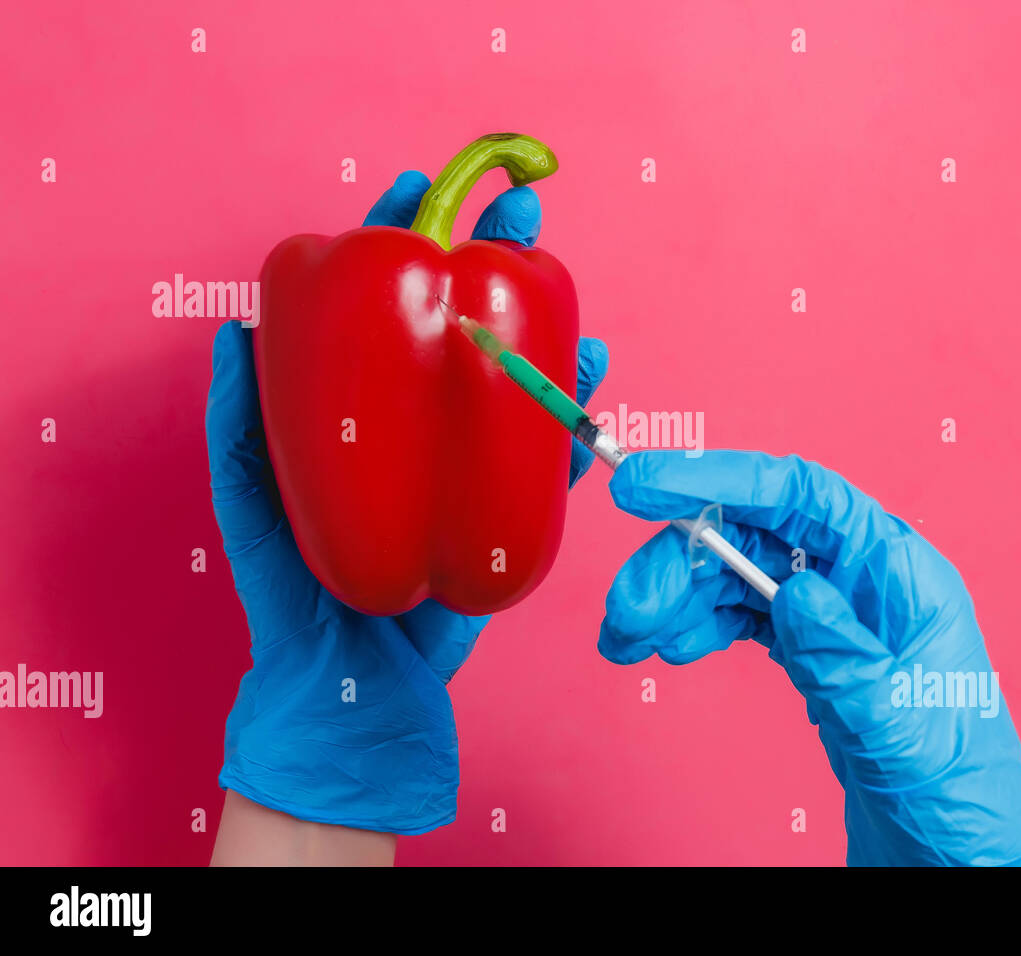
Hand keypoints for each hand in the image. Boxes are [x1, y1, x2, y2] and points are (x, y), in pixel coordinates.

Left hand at [207, 173, 606, 832]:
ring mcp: (459, 468)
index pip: (375, 304)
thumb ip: (242, 426)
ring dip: (545, 329)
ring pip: (510, 379)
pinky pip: (541, 456)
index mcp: (356, 413)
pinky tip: (586, 385)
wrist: (353, 693)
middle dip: (493, 259)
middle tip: (522, 215)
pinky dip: (568, 417)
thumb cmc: (291, 601)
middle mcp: (413, 428)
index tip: (417, 190)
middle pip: (458, 323)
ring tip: (568, 294)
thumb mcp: (251, 508)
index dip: (398, 238)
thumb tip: (235, 331)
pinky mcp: (498, 511)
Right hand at [599, 450, 1020, 865]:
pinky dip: (697, 625)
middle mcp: (864, 582)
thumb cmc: (953, 791)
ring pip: (738, 575)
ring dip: (676, 597)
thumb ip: (845, 657)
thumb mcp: (900, 726)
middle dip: (682, 562)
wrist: (956, 853)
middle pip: (754, 536)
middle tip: (628, 608)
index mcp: (899, 574)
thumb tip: (795, 590)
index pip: (802, 496)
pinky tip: (668, 647)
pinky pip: (742, 616)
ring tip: (627, 639)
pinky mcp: (812, 652)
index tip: (647, 484)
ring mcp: (835, 617)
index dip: (723, 478)